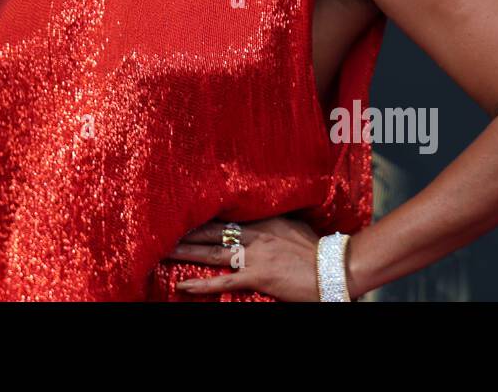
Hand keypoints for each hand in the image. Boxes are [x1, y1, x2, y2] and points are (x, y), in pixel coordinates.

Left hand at [168, 216, 322, 301]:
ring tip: (165, 251)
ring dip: (187, 252)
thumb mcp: (294, 226)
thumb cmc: (318, 250)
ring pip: (212, 253)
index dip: (202, 216)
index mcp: (263, 220)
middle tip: (163, 229)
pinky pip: (223, 281)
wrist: (334, 267)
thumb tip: (264, 219)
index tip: (183, 212)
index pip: (225, 216)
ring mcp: (254, 255)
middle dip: (187, 231)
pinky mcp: (257, 276)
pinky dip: (201, 284)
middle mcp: (254, 234)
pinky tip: (184, 285)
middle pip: (212, 231)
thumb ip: (274, 222)